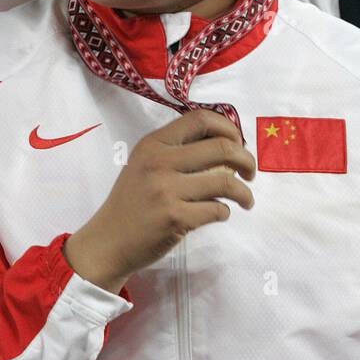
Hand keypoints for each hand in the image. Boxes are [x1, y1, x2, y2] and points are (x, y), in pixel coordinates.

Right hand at [64, 109, 255, 293]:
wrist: (108, 241)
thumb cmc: (132, 201)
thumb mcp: (144, 164)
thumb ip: (176, 150)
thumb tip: (226, 143)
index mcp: (153, 144)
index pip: (200, 119)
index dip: (229, 127)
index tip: (239, 142)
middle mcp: (160, 162)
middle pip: (222, 148)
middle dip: (247, 159)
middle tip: (250, 172)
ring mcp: (167, 190)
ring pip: (226, 183)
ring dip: (244, 193)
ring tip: (246, 200)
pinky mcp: (176, 218)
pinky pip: (217, 211)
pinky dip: (225, 213)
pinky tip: (219, 214)